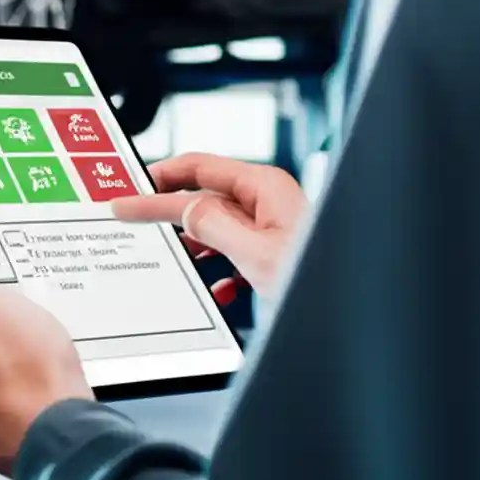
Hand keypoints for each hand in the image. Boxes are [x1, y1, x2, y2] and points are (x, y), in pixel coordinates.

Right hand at [112, 153, 308, 299]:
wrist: (353, 309)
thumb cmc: (319, 278)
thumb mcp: (255, 254)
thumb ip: (213, 226)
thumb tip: (182, 208)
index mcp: (265, 186)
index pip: (197, 170)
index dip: (156, 182)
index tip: (125, 196)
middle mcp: (269, 200)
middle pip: (204, 197)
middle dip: (172, 213)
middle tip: (136, 222)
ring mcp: (272, 226)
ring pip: (218, 228)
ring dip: (196, 247)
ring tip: (176, 262)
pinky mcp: (275, 251)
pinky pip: (235, 254)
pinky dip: (220, 272)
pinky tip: (217, 291)